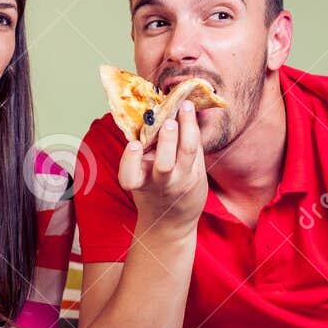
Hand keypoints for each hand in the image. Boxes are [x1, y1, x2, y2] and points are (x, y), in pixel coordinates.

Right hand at [120, 98, 207, 233]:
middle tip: (169, 121)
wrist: (171, 220)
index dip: (130, 160)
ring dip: (188, 127)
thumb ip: (143, 152)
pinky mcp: (198, 176)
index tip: (134, 145)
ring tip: (187, 107)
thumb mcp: (139, 176)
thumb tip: (149, 116)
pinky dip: (194, 130)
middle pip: (165, 163)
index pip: (129, 176)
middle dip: (168, 140)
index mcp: (139, 183)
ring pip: (188, 152)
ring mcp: (182, 180)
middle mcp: (161, 183)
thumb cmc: (151, 191)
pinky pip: (198, 150)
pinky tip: (192, 116)